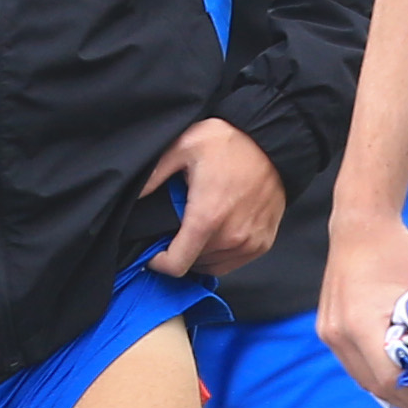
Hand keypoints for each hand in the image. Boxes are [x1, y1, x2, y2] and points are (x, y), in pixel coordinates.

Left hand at [142, 117, 283, 278]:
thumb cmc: (229, 142)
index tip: (154, 253)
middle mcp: (231, 237)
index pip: (176, 265)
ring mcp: (250, 243)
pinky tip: (217, 232)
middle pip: (193, 264)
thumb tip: (133, 198)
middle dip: (180, 251)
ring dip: (201, 254)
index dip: (159, 263)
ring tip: (197, 229)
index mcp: (207, 218)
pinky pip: (234, 261)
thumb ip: (154, 175)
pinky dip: (222, 254)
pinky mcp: (264, 242)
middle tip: (177, 229)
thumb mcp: (183, 147)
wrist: (274, 142)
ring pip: (213, 265)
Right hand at [317, 209, 407, 407]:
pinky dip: (377, 374)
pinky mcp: (328, 330)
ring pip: (362, 378)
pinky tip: (399, 379)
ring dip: (390, 392)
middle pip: (374, 385)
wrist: (360, 226)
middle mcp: (339, 333)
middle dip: (406, 402)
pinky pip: (355, 364)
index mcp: (360, 323)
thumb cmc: (397, 250)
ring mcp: (330, 333)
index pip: (389, 378)